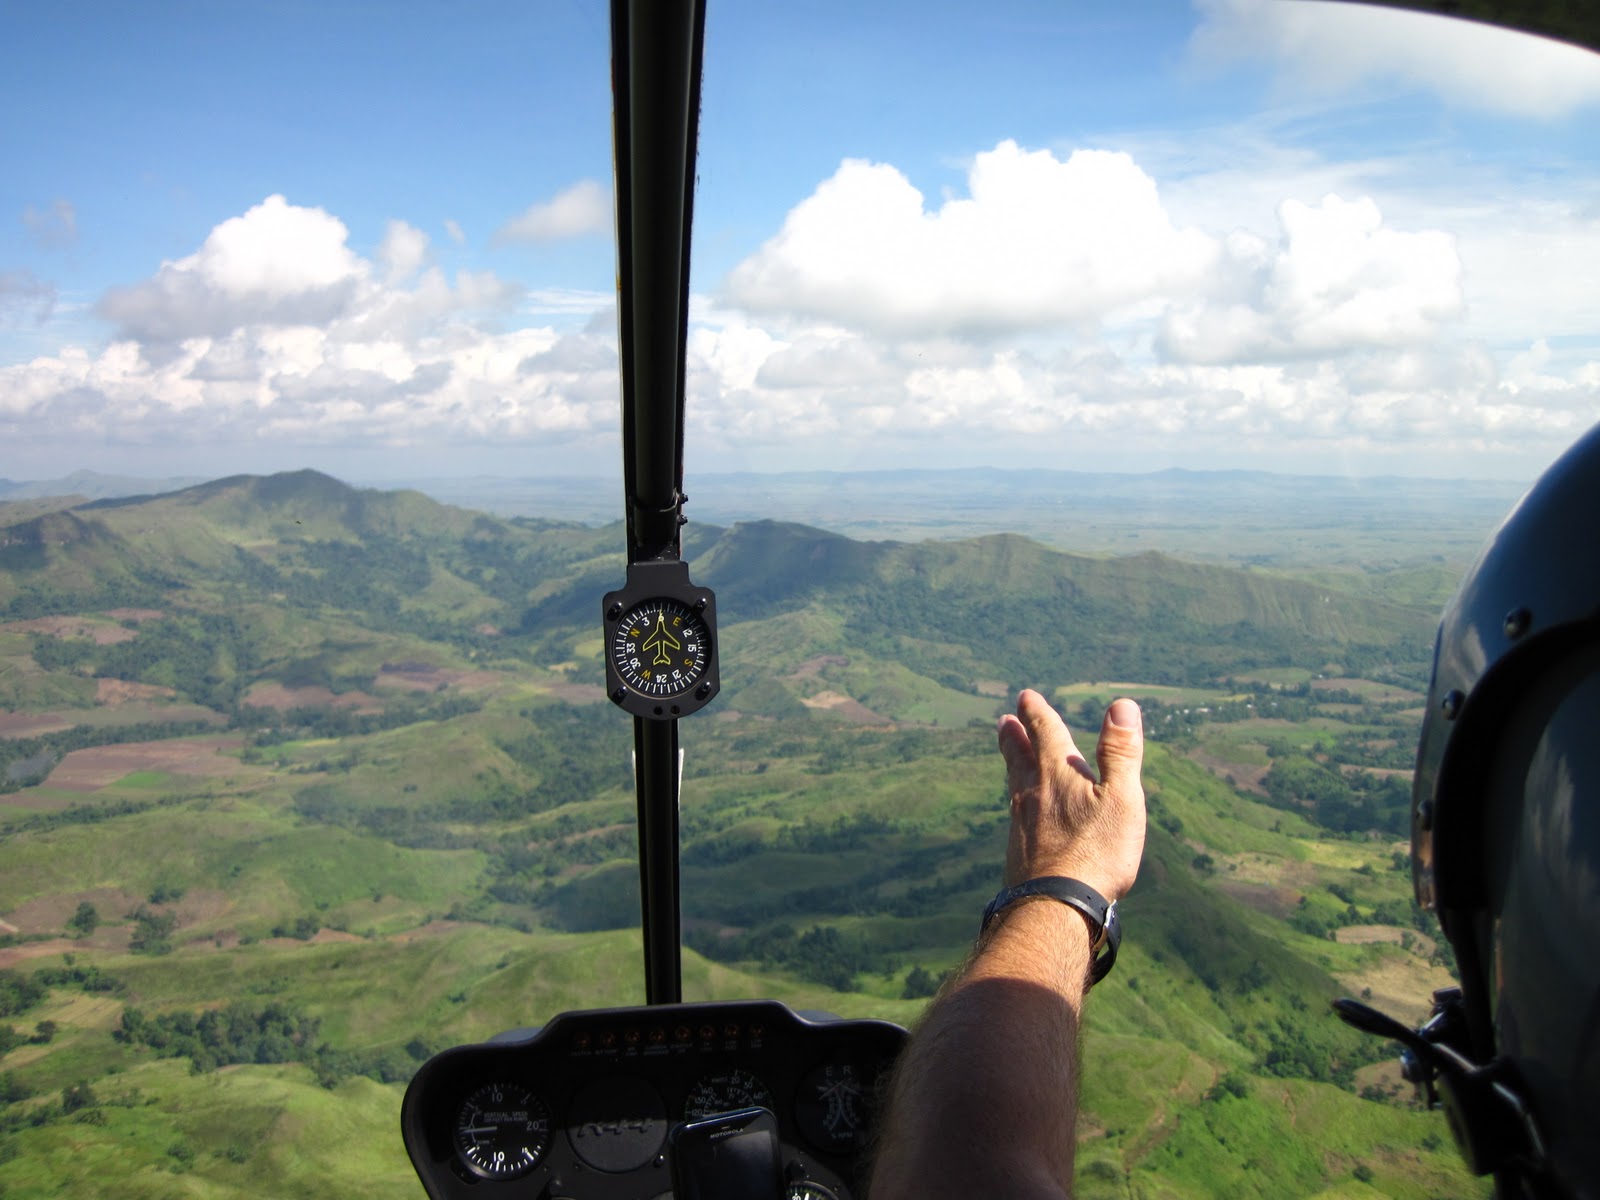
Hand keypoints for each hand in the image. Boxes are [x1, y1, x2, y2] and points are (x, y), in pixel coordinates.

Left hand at [997, 689, 1145, 900]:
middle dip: (1015, 735)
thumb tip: (1122, 705)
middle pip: (1020, 756)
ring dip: (1012, 763)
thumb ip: (1120, 752)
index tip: (1026, 697)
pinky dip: (1018, 801)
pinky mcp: (1019, 850)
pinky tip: (1020, 812)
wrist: (1056, 905)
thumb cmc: (1097, 851)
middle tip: (1004, 721)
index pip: (1045, 733)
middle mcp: (1032, 792)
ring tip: (1010, 756)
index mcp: (1058, 774)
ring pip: (1015, 783)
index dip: (1037, 713)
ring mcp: (1022, 822)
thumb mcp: (1121, 797)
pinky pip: (1016, 815)